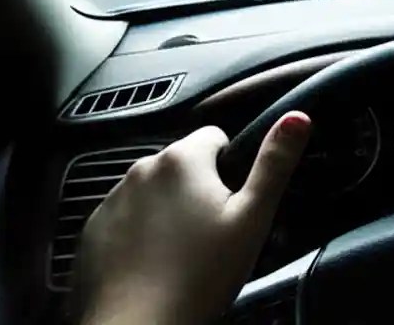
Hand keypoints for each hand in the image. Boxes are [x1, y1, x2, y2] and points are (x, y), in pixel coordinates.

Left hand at [72, 113, 311, 324]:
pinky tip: (156, 262)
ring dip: (169, 209)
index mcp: (183, 160)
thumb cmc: (200, 276)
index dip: (231, 168)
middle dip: (200, 189)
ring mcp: (114, 198)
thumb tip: (297, 118)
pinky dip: (141, 232)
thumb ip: (275, 164)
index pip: (215, 137)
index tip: (233, 203)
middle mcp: (142, 169)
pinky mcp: (96, 228)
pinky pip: (127, 218)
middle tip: (214, 233)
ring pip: (155, 191)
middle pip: (184, 165)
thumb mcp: (252, 218)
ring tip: (184, 251)